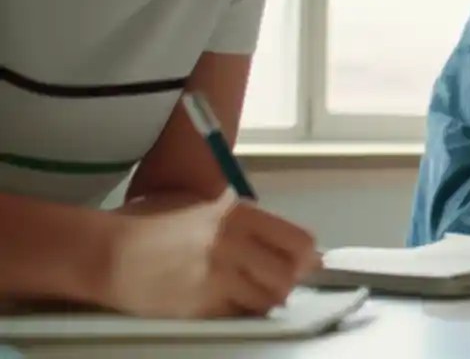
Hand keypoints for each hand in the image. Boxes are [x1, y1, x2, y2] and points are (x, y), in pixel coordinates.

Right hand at [103, 192, 319, 317]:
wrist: (107, 254)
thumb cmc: (155, 227)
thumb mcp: (206, 210)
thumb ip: (246, 224)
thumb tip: (293, 248)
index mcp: (238, 215)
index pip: (298, 242)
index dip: (307, 257)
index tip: (304, 264)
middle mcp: (233, 243)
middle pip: (288, 275)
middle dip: (287, 282)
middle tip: (276, 283)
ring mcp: (217, 276)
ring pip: (267, 300)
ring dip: (264, 300)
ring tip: (248, 293)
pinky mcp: (200, 305)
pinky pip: (238, 315)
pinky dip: (238, 312)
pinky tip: (224, 302)